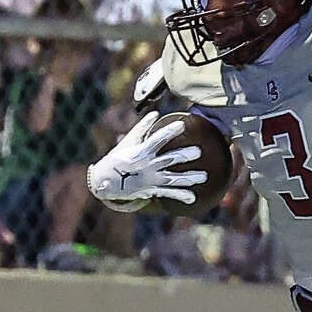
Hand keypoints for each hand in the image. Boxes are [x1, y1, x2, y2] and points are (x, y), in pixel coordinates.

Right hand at [86, 111, 206, 210]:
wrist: (107, 181)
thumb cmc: (120, 157)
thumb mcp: (129, 141)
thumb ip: (143, 127)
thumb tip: (155, 113)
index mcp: (142, 152)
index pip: (158, 139)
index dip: (170, 132)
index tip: (182, 125)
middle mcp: (148, 166)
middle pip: (170, 160)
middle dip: (184, 156)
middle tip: (198, 151)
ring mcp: (152, 179)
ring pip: (174, 179)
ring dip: (189, 178)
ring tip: (204, 176)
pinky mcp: (153, 190)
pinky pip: (169, 194)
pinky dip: (181, 196)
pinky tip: (193, 198)